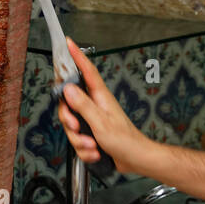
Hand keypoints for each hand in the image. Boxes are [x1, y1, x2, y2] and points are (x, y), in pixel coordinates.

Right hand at [58, 37, 150, 174]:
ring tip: (92, 145)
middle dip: (69, 120)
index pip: (86, 70)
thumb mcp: (101, 123)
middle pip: (69, 103)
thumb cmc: (126, 141)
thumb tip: (68, 89)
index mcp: (100, 97)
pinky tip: (95, 152)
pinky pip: (78, 140)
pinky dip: (85, 150)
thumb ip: (83, 105)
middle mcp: (95, 106)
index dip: (77, 56)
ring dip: (79, 141)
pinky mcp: (92, 134)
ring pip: (72, 125)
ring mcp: (93, 120)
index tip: (69, 43)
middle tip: (77, 127)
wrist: (136, 160)